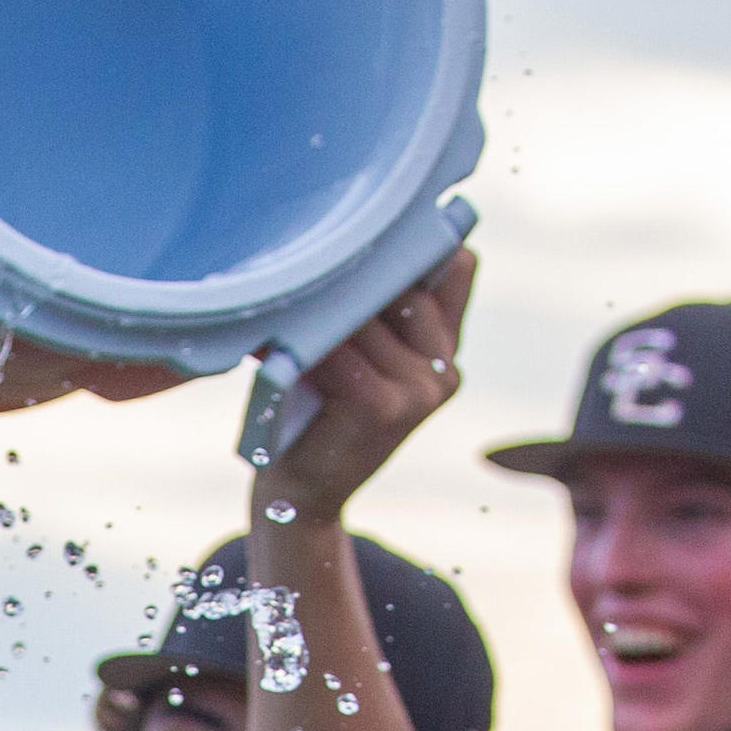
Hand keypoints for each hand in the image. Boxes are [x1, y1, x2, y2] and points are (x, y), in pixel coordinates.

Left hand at [250, 247, 480, 528]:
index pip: (456, 266)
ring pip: (365, 315)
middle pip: (402, 285)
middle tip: (302, 271)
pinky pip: (339, 352)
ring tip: (278, 308)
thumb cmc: (317, 414)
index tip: (373, 233)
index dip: (419, 244)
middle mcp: (445, 369)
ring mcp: (421, 389)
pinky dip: (303, 344)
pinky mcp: (384, 406)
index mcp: (445, 350)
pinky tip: (274, 346)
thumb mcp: (354, 356)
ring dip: (318, 310)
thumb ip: (372, 312)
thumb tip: (352, 238)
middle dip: (351, 278)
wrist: (302, 497)